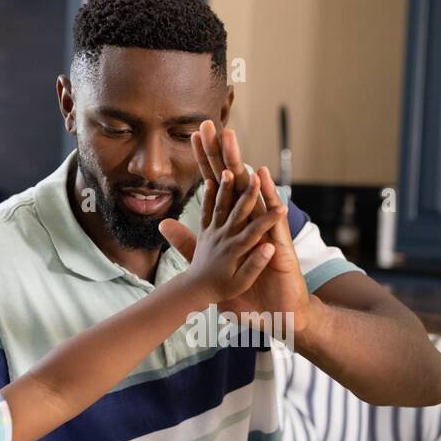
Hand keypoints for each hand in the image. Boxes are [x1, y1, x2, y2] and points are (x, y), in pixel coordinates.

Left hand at [163, 121, 311, 331]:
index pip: (214, 186)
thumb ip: (188, 243)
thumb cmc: (245, 290)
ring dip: (240, 165)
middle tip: (212, 126)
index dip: (205, 163)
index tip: (195, 138)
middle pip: (232, 181)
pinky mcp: (277, 242)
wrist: (275, 314)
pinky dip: (267, 194)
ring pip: (250, 192)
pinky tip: (261, 174)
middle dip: (221, 154)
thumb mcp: (208, 260)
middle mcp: (248, 220)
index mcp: (230, 222)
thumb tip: (163, 224)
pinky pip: (271, 215)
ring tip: (232, 141)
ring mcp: (264, 228)